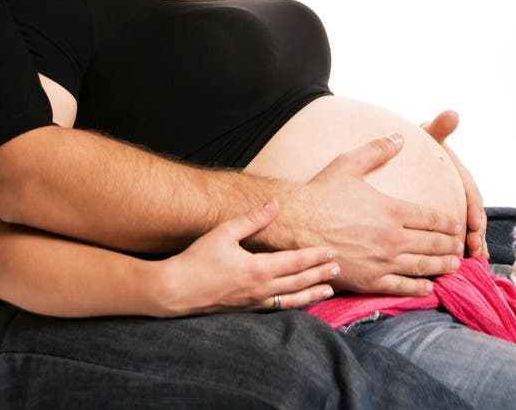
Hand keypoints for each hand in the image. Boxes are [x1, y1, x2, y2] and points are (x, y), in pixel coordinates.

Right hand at [159, 201, 338, 316]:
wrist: (176, 292)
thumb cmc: (197, 260)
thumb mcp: (223, 233)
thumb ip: (250, 220)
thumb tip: (273, 204)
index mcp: (258, 269)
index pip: (294, 262)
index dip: (314, 256)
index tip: (331, 251)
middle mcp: (260, 288)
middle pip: (298, 281)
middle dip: (320, 274)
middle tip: (339, 268)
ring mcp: (254, 302)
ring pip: (291, 299)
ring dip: (311, 293)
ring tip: (328, 290)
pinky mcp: (246, 309)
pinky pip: (277, 308)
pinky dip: (293, 304)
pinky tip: (298, 303)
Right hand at [268, 134, 462, 296]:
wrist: (296, 224)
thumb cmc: (321, 193)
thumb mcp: (349, 164)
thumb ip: (377, 150)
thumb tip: (399, 136)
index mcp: (391, 210)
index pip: (431, 218)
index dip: (447, 222)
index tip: (455, 225)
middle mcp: (392, 237)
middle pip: (432, 244)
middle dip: (449, 246)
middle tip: (459, 247)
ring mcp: (382, 261)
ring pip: (422, 266)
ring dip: (442, 267)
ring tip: (453, 266)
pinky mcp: (369, 280)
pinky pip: (402, 287)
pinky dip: (419, 288)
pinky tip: (427, 286)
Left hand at [422, 110, 487, 258]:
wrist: (401, 155)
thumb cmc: (415, 146)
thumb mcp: (426, 137)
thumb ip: (438, 128)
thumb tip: (452, 113)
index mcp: (456, 175)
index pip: (471, 194)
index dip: (474, 209)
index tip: (474, 224)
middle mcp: (457, 192)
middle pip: (471, 216)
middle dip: (474, 234)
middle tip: (472, 249)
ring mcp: (450, 205)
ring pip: (463, 228)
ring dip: (468, 244)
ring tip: (469, 259)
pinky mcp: (439, 217)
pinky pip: (449, 235)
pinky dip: (455, 248)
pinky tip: (457, 262)